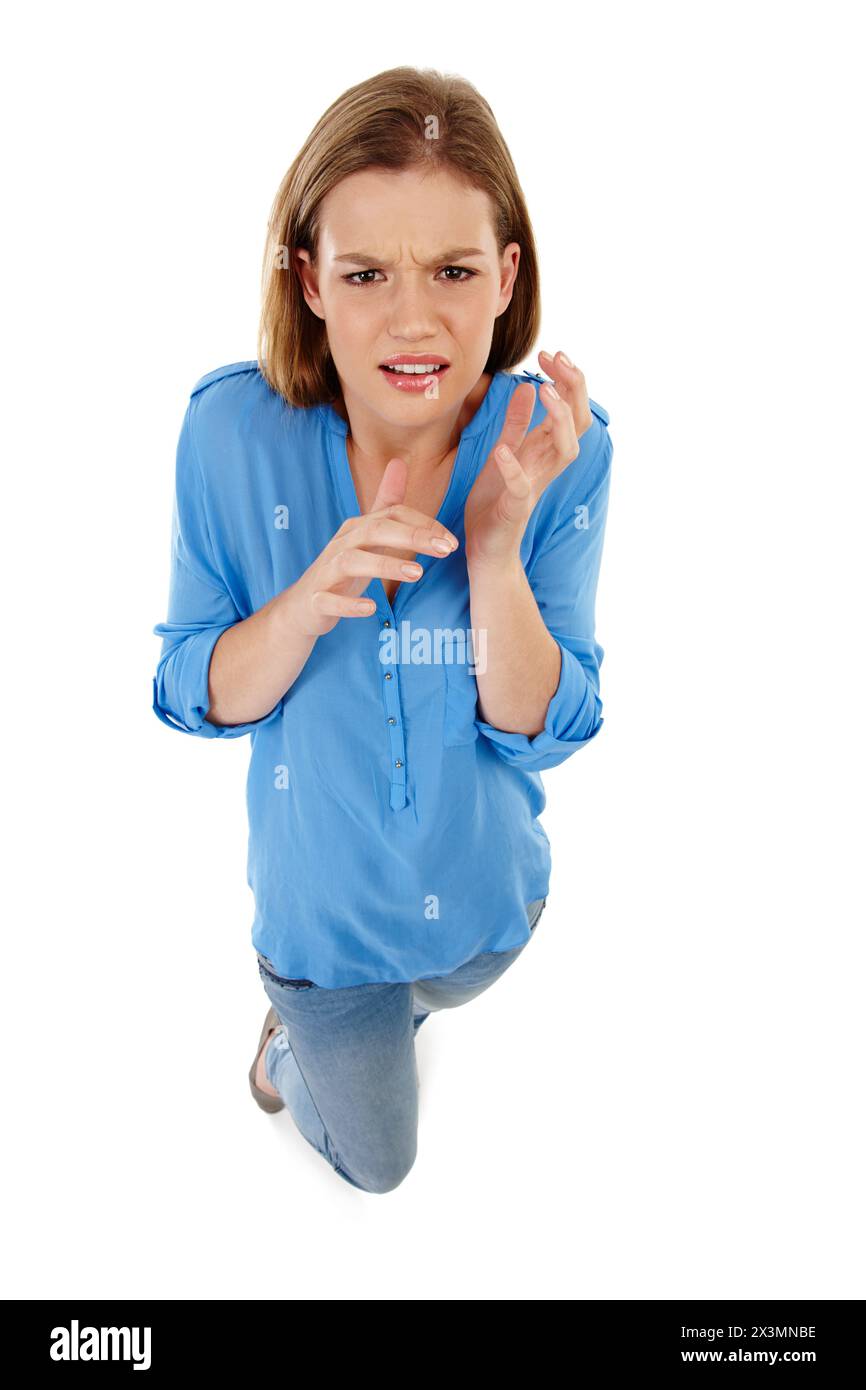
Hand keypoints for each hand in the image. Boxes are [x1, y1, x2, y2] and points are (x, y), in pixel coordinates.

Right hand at [286, 457, 458, 636]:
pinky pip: (329, 600)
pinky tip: (371, 608)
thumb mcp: (365, 534)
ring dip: (384, 566)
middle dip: (411, 536)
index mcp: (357, 528)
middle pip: (374, 530)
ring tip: (417, 573)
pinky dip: (349, 604)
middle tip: (445, 550)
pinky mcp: (317, 600)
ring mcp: (326, 572)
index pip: (392, 514)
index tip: (451, 541)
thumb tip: (399, 462)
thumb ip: (385, 503)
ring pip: (351, 561)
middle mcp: (341, 544)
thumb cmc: (341, 568)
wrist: (303, 606)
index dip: (423, 524)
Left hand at [463, 349, 593, 568]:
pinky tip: (503, 450)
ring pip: (566, 451)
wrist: (485, 548)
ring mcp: (535, 486)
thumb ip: (517, 423)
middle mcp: (546, 466)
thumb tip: (528, 387)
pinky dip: (514, 468)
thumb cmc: (495, 502)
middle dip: (573, 387)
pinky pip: (521, 487)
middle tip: (557, 358)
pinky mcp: (516, 509)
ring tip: (545, 390)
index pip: (570, 408)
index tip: (551, 353)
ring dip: (559, 419)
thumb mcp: (504, 453)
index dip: (566, 378)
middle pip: (579, 422)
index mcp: (543, 450)